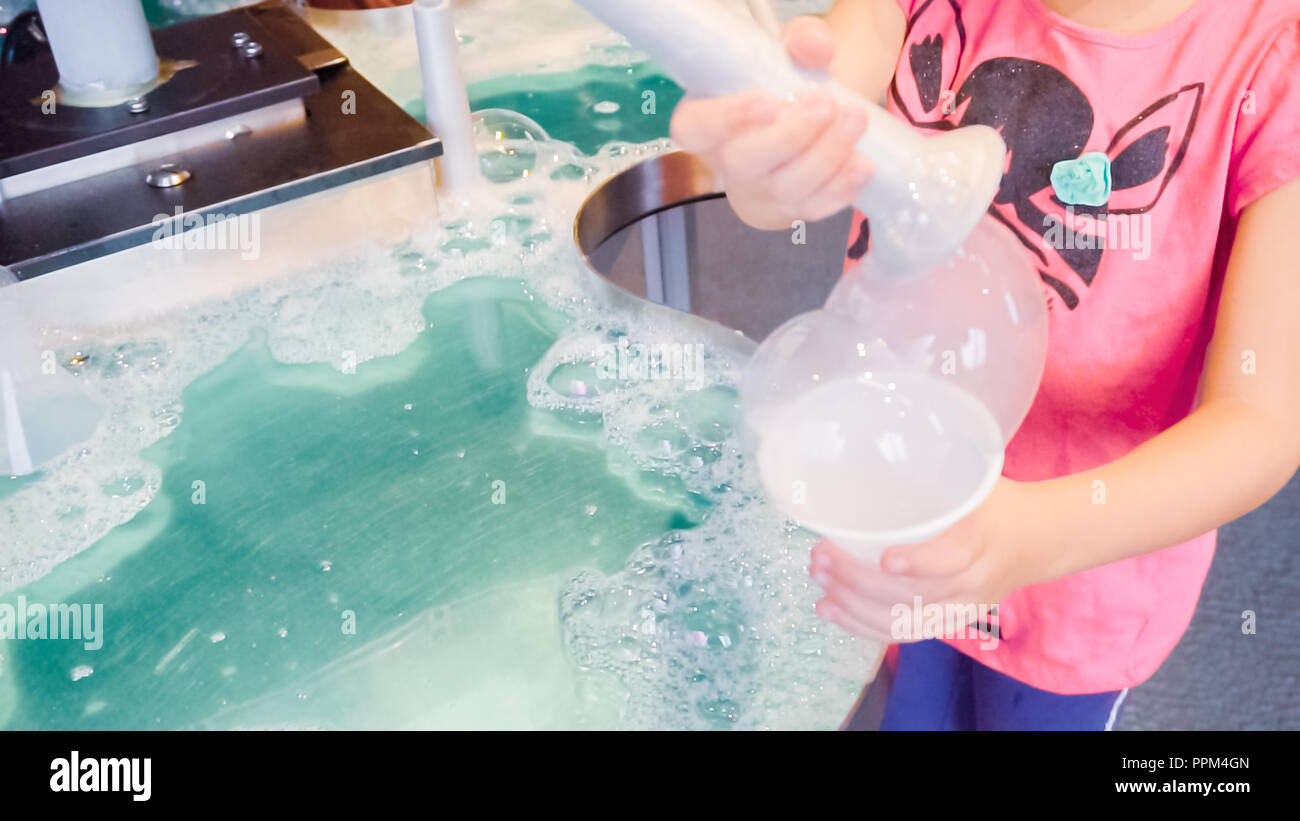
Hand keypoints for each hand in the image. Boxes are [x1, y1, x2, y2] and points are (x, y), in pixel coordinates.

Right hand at [668, 16, 872, 227]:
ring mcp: (761, 190)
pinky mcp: (792, 208)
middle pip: (742, 164)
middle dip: (789, 137)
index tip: (768, 100)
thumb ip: (802, 41)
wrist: (816, 113)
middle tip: (824, 104)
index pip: (694, 128)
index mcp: (708, 119)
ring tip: (855, 119)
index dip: (724, 118)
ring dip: (826, 155)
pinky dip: (841, 188)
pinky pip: (813, 208)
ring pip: (786, 188)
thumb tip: (813, 47)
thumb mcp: (792, 52)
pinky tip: (861, 163)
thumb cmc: (788, 82)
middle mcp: (727, 160)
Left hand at [809, 478, 1053, 642]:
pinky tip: (833, 611)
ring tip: (819, 584)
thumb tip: (873, 445)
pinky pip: (905, 634)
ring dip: (854, 607)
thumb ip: (934, 470)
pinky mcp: (951, 623)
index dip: (919, 562)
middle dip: (859, 581)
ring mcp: (963, 607)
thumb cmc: (995, 501)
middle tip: (820, 558)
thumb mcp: (975, 478)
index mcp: (982, 537)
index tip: (883, 557)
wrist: (1039, 540)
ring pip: (905, 622)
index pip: (952, 558)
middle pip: (915, 595)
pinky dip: (865, 627)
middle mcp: (975, 580)